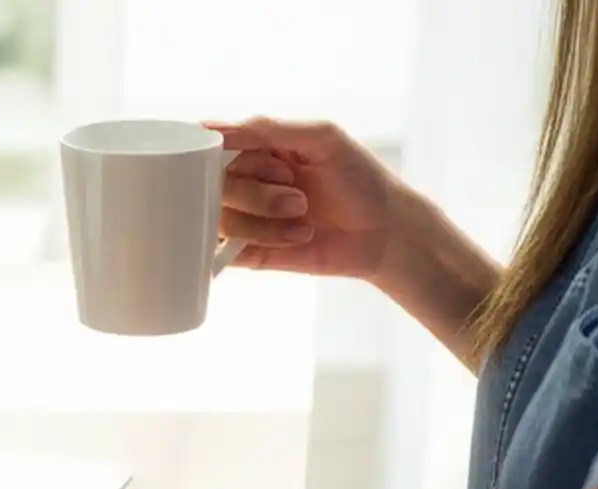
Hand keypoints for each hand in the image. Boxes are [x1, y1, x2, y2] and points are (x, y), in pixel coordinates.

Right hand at [205, 117, 417, 280]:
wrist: (387, 234)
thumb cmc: (361, 180)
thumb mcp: (321, 138)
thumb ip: (265, 129)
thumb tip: (210, 128)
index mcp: (257, 148)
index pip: (212, 148)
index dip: (235, 158)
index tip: (276, 167)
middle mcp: (246, 181)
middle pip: (213, 187)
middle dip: (257, 195)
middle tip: (299, 197)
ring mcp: (247, 217)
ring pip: (221, 221)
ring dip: (264, 223)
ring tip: (303, 221)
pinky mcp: (251, 252)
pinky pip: (228, 252)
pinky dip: (260, 244)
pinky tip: (296, 239)